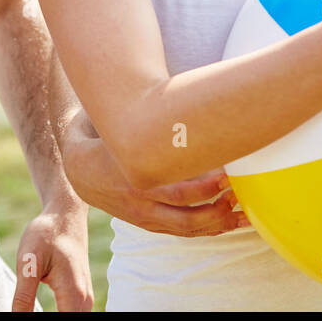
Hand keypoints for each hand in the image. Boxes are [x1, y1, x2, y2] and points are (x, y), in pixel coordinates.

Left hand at [11, 197, 95, 311]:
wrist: (66, 214)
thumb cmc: (47, 233)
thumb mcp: (28, 263)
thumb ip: (23, 298)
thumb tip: (17, 320)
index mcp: (72, 294)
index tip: (25, 316)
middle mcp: (84, 299)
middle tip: (23, 313)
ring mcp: (85, 298)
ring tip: (28, 311)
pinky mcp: (81, 296)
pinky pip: (73, 317)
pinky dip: (60, 319)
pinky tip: (36, 315)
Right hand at [62, 116, 248, 236]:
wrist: (78, 171)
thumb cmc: (107, 139)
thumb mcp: (115, 124)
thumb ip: (139, 114)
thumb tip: (167, 88)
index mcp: (136, 178)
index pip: (177, 190)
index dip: (205, 187)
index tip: (229, 175)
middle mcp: (141, 203)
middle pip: (187, 216)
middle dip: (217, 208)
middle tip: (241, 193)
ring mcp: (145, 217)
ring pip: (187, 229)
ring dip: (218, 223)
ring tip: (243, 213)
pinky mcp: (150, 224)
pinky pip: (182, 232)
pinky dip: (208, 230)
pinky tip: (229, 223)